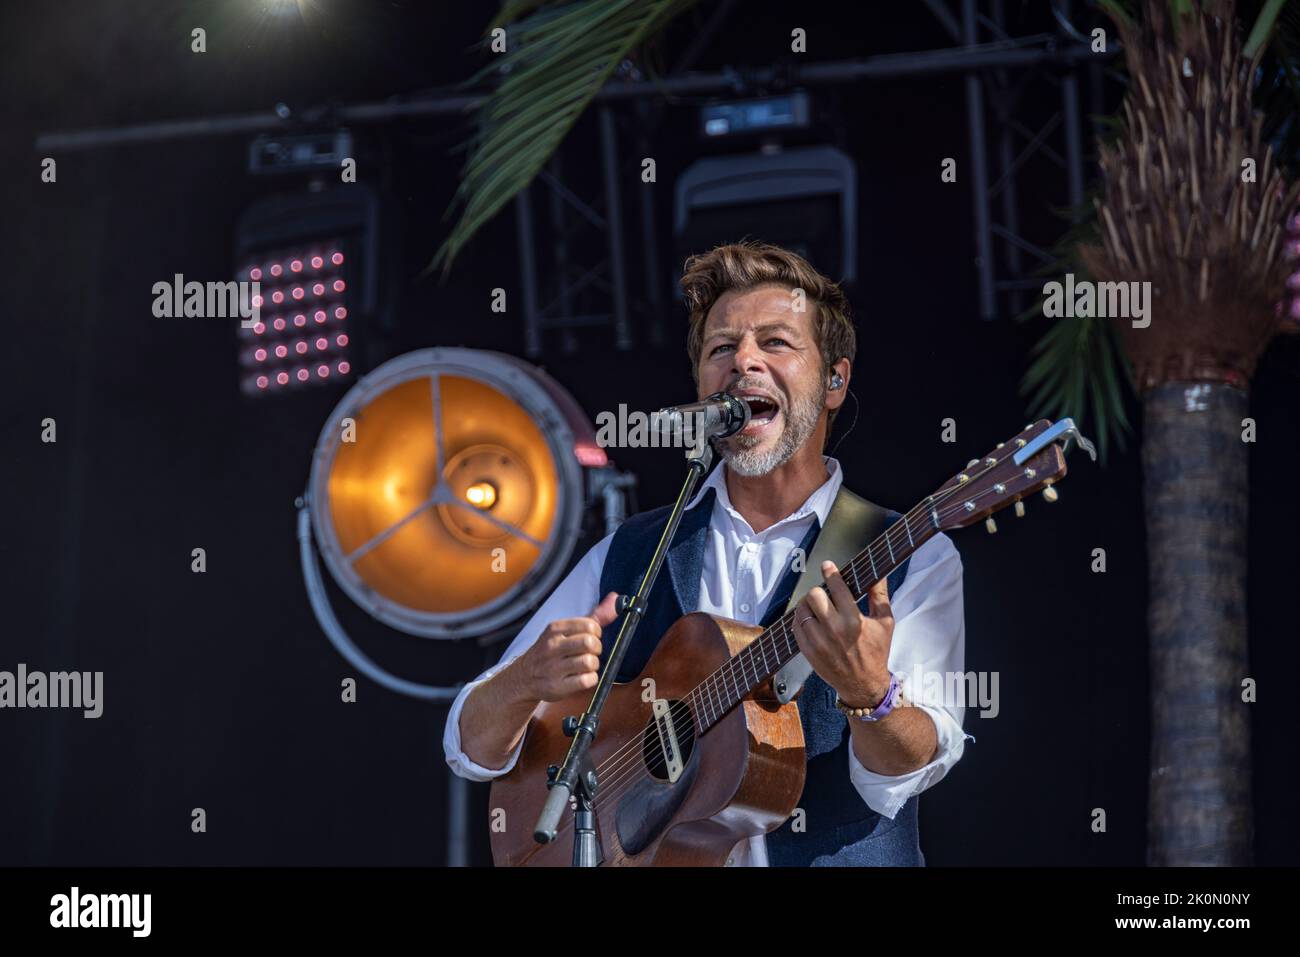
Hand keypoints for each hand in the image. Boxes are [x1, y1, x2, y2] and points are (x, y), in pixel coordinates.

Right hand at [508, 591, 619, 702]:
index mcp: (555, 629)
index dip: (596, 632)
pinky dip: (591, 679)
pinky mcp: (557, 686)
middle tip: (591, 652)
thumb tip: (616, 599)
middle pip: (589, 642)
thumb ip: (595, 616)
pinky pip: (586, 681)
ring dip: (594, 665)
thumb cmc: (551, 651)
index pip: (589, 625)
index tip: (591, 637)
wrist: (524, 677)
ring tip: (586, 665)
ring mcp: (553, 668)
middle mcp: (552, 646)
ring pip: (589, 662)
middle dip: (597, 648)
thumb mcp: (566, 630)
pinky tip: (583, 677)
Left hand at [791, 561, 893, 707]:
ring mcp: (818, 642)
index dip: (831, 572)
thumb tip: (878, 573)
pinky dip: (801, 620)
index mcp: (854, 621)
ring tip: (817, 607)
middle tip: (825, 594)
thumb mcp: (885, 622)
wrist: (864, 685)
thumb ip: (880, 595)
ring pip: (802, 609)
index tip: (828, 566)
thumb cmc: (876, 652)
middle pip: (814, 595)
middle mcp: (834, 630)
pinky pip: (796, 626)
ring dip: (808, 604)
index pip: (836, 587)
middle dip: (820, 591)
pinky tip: (811, 620)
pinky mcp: (808, 652)